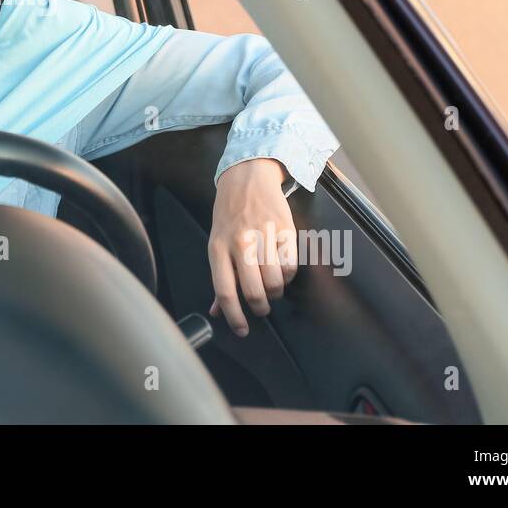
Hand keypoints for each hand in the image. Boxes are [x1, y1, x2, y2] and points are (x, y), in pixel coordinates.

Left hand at [207, 158, 296, 335]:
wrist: (247, 178)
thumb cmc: (229, 215)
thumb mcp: (217, 243)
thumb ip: (220, 278)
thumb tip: (216, 311)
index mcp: (217, 249)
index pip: (225, 292)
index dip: (235, 317)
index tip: (242, 329)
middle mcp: (239, 244)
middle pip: (253, 291)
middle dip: (260, 307)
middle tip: (262, 307)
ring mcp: (263, 236)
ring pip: (274, 282)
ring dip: (275, 293)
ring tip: (272, 288)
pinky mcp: (284, 230)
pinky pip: (290, 266)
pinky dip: (287, 276)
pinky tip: (281, 270)